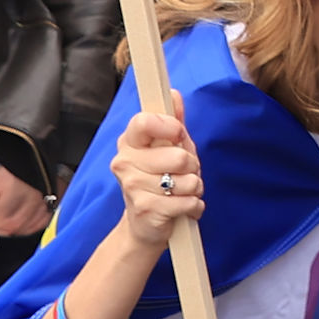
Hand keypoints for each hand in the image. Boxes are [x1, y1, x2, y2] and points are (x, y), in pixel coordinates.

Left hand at [0, 162, 54, 246]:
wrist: (43, 159)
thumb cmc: (13, 174)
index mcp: (6, 226)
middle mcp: (25, 228)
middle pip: (9, 228)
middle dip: (6, 215)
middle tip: (8, 195)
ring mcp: (41, 222)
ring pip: (24, 225)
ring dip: (21, 214)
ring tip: (22, 194)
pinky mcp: (52, 213)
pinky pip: (39, 220)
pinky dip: (35, 211)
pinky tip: (34, 197)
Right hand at [112, 107, 204, 247]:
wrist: (145, 224)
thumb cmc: (161, 180)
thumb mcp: (169, 148)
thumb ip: (173, 122)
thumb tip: (174, 94)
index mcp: (129, 142)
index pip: (144, 122)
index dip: (169, 127)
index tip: (178, 135)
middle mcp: (124, 162)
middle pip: (178, 157)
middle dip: (192, 167)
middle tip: (183, 174)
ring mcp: (132, 186)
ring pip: (188, 181)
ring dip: (194, 188)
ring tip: (181, 192)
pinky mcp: (145, 209)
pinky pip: (189, 201)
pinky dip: (194, 206)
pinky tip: (182, 208)